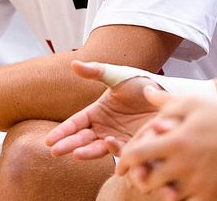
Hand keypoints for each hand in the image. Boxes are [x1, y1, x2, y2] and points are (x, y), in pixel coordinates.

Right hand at [46, 60, 161, 158]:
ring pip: (97, 148)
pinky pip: (120, 151)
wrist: (167, 94)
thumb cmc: (141, 83)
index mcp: (96, 113)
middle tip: (55, 152)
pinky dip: (114, 149)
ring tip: (76, 154)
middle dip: (67, 145)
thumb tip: (73, 63)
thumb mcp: (118, 76)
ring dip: (86, 152)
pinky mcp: (132, 145)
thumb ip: (96, 72)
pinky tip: (108, 143)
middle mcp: (104, 128)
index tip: (49, 140)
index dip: (62, 132)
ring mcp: (117, 138)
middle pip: (81, 139)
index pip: (74, 124)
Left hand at [116, 87, 216, 199]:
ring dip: (161, 187)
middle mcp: (182, 165)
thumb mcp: (194, 102)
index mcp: (175, 141)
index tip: (122, 165)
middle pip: (146, 180)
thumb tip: (145, 91)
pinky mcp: (210, 194)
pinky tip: (184, 185)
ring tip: (165, 178)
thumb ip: (166, 101)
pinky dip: (181, 195)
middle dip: (142, 177)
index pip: (136, 156)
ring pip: (165, 195)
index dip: (123, 161)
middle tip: (144, 173)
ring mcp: (197, 182)